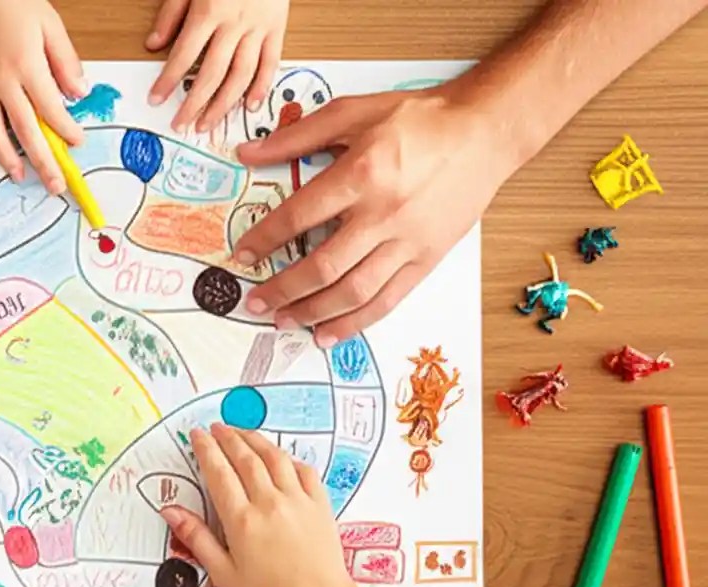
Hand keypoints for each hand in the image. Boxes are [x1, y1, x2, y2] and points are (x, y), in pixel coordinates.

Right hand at [0, 0, 86, 193]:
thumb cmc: (9, 0)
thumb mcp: (49, 23)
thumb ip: (66, 61)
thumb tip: (79, 93)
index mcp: (26, 65)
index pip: (50, 109)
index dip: (66, 130)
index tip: (77, 142)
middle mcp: (0, 81)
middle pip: (25, 131)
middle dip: (43, 162)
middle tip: (55, 185)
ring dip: (8, 159)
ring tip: (21, 175)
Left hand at [146, 0, 289, 133]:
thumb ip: (171, 12)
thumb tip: (153, 44)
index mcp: (209, 10)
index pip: (184, 56)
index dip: (168, 81)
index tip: (156, 99)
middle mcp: (235, 23)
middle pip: (212, 73)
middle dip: (194, 103)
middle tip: (180, 123)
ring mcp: (259, 27)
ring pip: (241, 75)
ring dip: (223, 104)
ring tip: (207, 124)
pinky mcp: (278, 27)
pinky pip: (271, 63)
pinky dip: (262, 87)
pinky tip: (250, 106)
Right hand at [160, 424, 355, 586]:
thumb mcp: (223, 573)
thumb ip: (197, 538)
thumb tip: (169, 511)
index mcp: (241, 520)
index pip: (218, 472)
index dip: (205, 449)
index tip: (197, 435)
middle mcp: (268, 502)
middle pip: (244, 457)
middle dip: (227, 437)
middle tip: (216, 427)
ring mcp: (296, 499)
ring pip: (273, 457)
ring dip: (255, 439)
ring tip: (242, 431)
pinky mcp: (319, 503)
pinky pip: (303, 469)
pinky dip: (288, 457)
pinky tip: (279, 456)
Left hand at [233, 88, 510, 346]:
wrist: (485, 132)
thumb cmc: (420, 119)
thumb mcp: (354, 111)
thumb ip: (298, 136)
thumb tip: (246, 155)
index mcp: (363, 173)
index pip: (299, 217)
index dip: (264, 240)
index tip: (242, 256)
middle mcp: (384, 214)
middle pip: (323, 266)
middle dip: (282, 289)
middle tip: (254, 303)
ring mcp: (408, 242)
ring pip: (353, 291)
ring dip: (313, 313)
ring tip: (284, 322)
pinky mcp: (427, 259)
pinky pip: (387, 300)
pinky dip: (354, 323)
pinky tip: (327, 333)